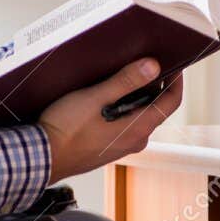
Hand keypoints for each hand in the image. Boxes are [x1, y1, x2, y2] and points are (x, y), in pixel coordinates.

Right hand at [38, 57, 184, 181]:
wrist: (43, 158)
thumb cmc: (66, 131)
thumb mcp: (95, 97)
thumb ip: (126, 81)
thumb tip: (153, 66)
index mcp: (138, 129)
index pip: (171, 102)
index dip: (176, 80)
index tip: (173, 62)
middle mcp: (135, 140)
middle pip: (155, 108)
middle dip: (153, 85)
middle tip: (142, 63)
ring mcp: (122, 146)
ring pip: (138, 116)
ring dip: (134, 97)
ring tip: (120, 77)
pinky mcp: (108, 147)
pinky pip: (124, 124)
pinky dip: (121, 109)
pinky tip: (104, 99)